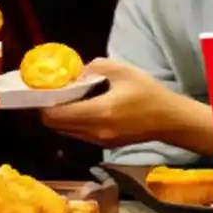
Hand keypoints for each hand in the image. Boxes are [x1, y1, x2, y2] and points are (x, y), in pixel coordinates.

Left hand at [40, 58, 212, 151]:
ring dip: (60, 117)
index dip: (43, 103)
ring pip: (66, 132)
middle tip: (51, 92)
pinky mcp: (104, 145)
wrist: (170, 119)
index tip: (42, 89)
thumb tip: (74, 74)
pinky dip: (72, 122)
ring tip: (65, 98)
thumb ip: (93, 68)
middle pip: (56, 126)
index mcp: (98, 113)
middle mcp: (95, 132)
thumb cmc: (147, 93)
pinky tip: (80, 107)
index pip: (56, 115)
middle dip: (48, 110)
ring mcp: (99, 141)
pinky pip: (78, 134)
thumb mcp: (121, 71)